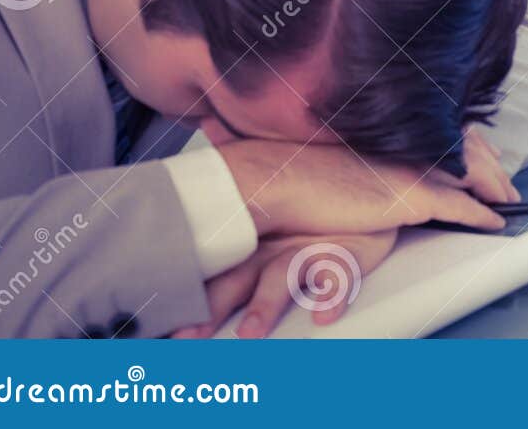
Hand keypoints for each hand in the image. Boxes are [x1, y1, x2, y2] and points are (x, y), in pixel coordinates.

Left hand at [172, 230, 397, 338]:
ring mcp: (306, 249)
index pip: (209, 272)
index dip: (185, 300)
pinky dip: (331, 295)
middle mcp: (271, 249)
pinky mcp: (344, 253)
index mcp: (246, 248)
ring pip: (279, 275)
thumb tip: (180, 312)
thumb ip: (232, 270)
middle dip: (211, 308)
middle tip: (188, 339)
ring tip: (251, 332)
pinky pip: (336, 275)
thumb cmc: (312, 226)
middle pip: (235, 277)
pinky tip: (323, 315)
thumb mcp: (267, 244)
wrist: (367, 187)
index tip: (160, 332)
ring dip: (264, 305)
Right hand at [215, 139, 509, 239]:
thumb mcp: (340, 155)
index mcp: (392, 132)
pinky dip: (482, 214)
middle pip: (469, 149)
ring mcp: (413, 169)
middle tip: (509, 183)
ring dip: (495, 189)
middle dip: (493, 167)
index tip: (489, 153)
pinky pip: (462, 207)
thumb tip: (374, 165)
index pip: (447, 132)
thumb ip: (367, 156)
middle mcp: (408, 145)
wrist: (280, 180)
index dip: (474, 144)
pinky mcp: (413, 198)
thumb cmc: (298, 172)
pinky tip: (496, 221)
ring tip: (510, 202)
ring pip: (472, 176)